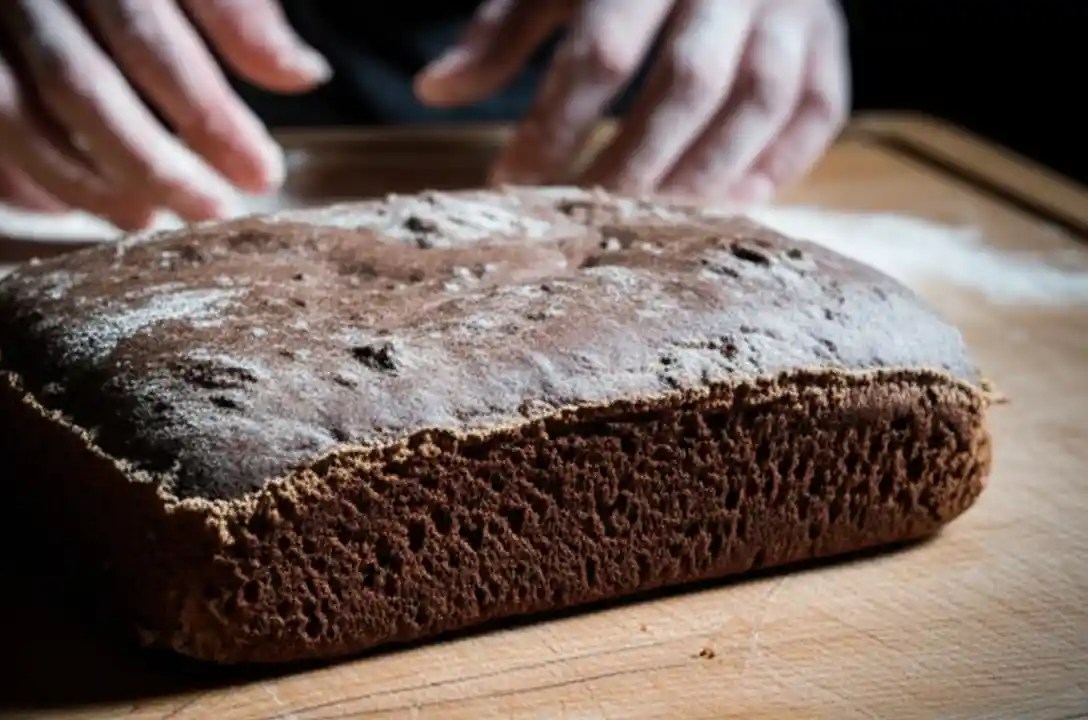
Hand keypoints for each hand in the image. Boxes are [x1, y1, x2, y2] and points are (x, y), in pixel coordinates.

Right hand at [0, 0, 330, 228]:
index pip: (150, 39)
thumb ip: (242, 12)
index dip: (209, 116)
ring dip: (78, 182)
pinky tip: (65, 206)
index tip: (263, 174)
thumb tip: (302, 74)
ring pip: (5, 113)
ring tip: (144, 217)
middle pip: (77, 86)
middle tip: (211, 212)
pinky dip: (4, 176)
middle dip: (151, 164)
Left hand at [416, 0, 848, 202]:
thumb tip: (434, 91)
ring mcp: (791, 4)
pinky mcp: (830, 33)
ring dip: (704, 174)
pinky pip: (820, 106)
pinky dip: (779, 162)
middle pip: (686, 85)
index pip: (601, 53)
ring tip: (650, 231)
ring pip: (758, 100)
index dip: (555, 128)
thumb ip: (502, 31)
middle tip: (583, 225)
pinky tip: (728, 206)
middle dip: (632, 166)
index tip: (509, 185)